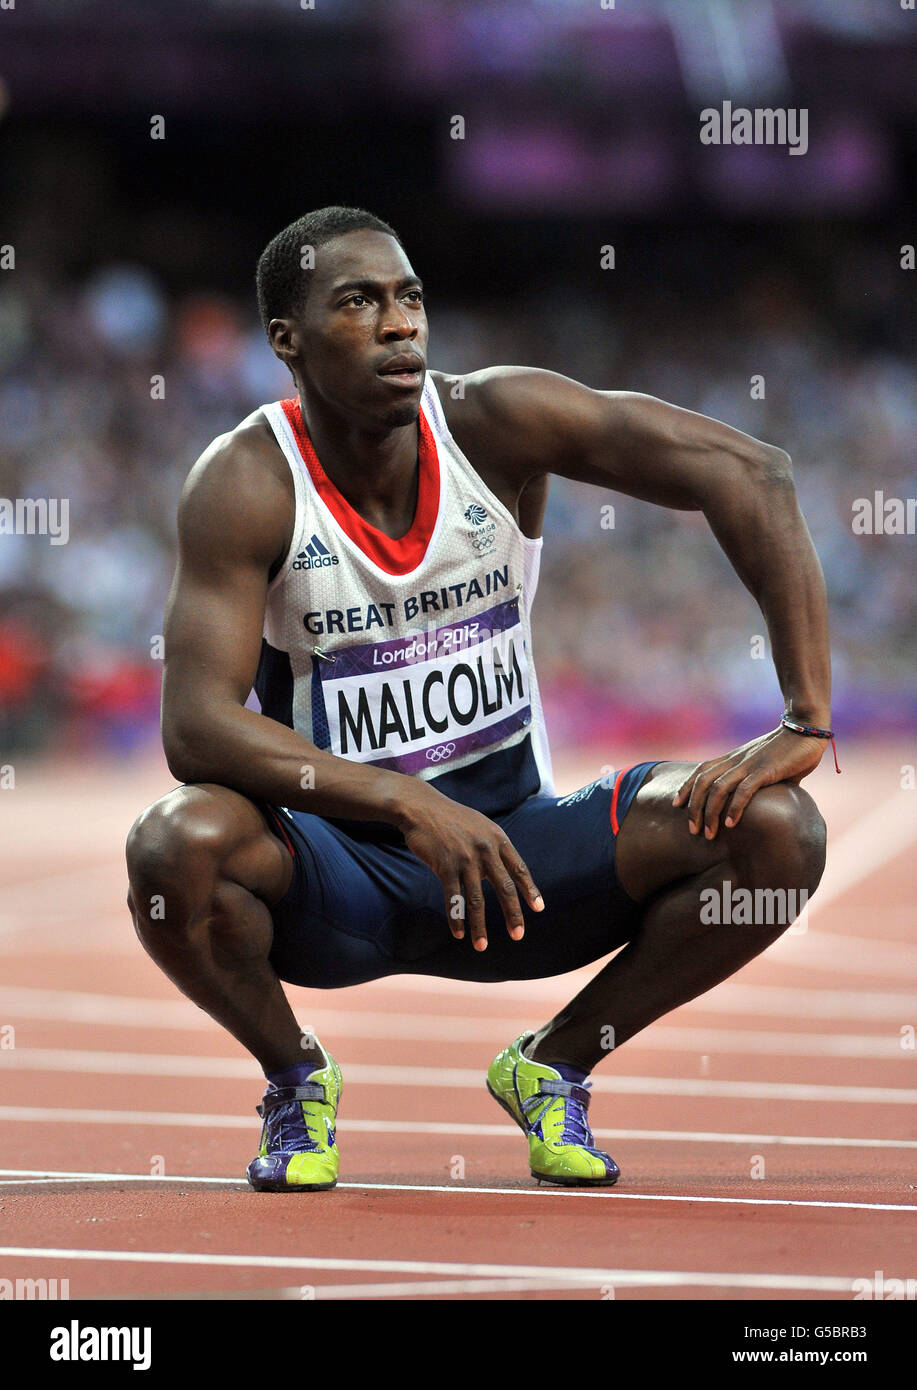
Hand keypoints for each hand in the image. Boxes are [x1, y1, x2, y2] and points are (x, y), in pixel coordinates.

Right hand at [396, 782, 543, 950]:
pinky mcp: (445, 866)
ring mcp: (465, 858)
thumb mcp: (481, 827)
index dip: (530, 890)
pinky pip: (453, 898)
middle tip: (518, 935)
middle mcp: (486, 850)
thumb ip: (494, 848)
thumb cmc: (452, 819)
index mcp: (498, 840)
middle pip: (504, 888)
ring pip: (476, 899)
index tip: (539, 909)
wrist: (422, 807)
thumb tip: (504, 874)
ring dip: (479, 926)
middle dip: (512, 914)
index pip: (519, 869)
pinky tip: (458, 933)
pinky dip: (455, 918)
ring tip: (482, 946)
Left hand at [672, 725, 826, 839]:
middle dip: (693, 808)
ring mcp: (749, 765)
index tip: (676, 805)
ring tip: (708, 834)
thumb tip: (767, 802)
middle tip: (692, 830)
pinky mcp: (765, 770)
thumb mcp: (765, 765)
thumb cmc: (788, 750)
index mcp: (733, 758)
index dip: (686, 787)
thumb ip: (760, 782)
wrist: (806, 728)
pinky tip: (730, 824)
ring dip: (710, 813)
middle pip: (703, 783)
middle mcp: (736, 760)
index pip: (701, 771)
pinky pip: (744, 790)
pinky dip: (734, 808)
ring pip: (718, 789)